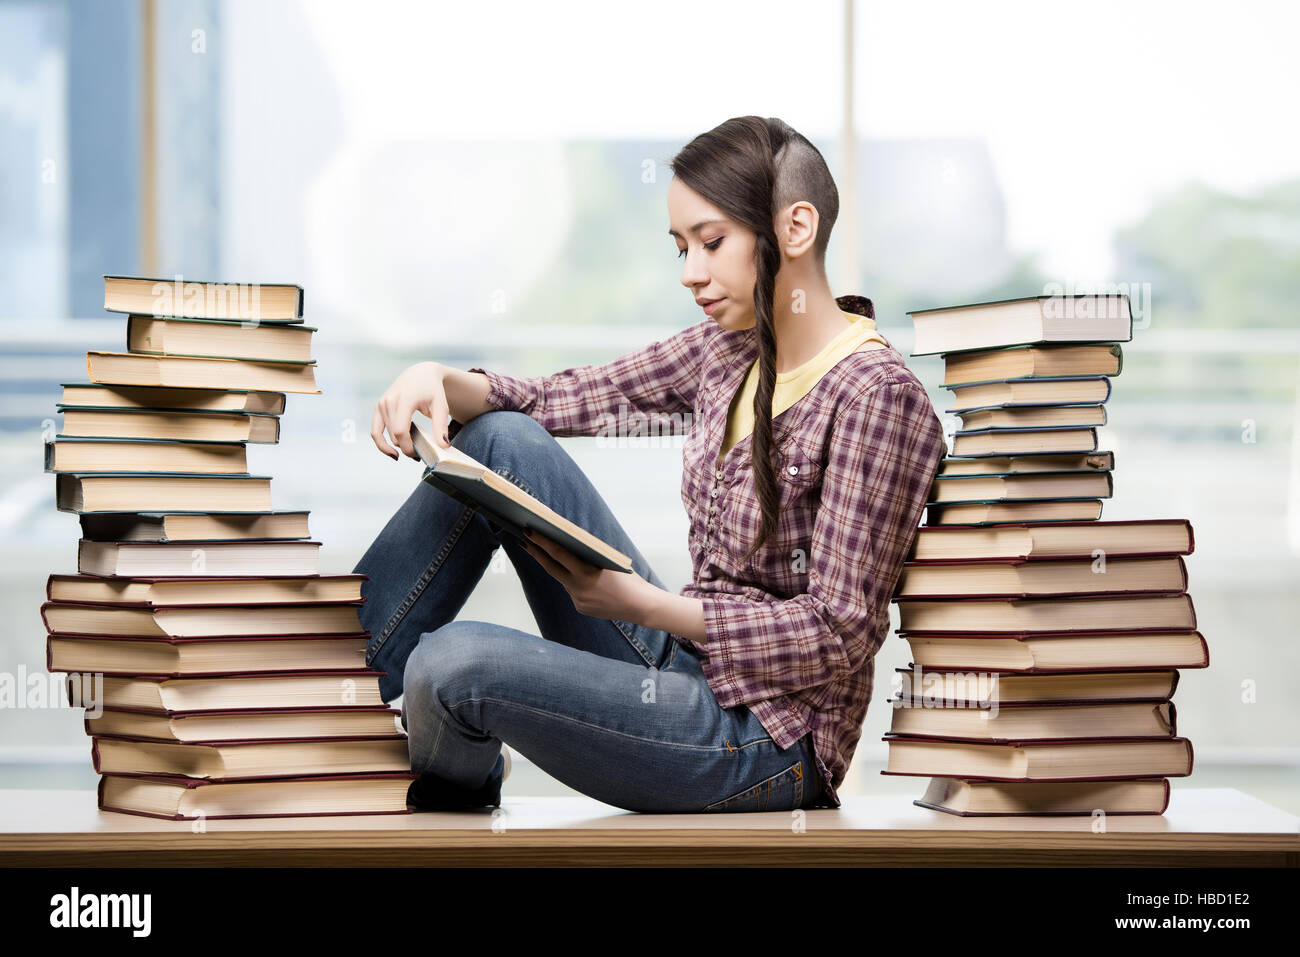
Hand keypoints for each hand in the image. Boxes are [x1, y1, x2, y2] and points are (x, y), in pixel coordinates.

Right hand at [370, 360, 449, 460]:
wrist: (420, 374)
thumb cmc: (432, 389)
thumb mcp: (441, 406)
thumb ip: (441, 426)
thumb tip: (443, 446)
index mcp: (404, 400)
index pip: (400, 431)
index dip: (408, 447)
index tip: (420, 454)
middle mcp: (389, 402)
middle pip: (394, 436)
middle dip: (407, 448)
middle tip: (422, 454)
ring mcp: (381, 405)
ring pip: (385, 436)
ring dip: (397, 447)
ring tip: (412, 452)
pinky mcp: (378, 408)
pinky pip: (375, 431)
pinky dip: (381, 444)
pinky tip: (393, 453)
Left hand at [521, 529, 657, 622]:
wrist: (641, 606)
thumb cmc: (628, 579)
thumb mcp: (608, 562)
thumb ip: (587, 557)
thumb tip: (569, 547)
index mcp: (586, 573)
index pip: (558, 554)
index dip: (542, 542)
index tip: (529, 531)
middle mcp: (578, 588)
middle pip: (551, 567)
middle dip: (536, 553)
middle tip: (524, 540)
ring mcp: (578, 600)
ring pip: (564, 580)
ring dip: (558, 568)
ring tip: (548, 554)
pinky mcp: (580, 608)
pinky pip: (574, 591)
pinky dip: (575, 583)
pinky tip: (583, 580)